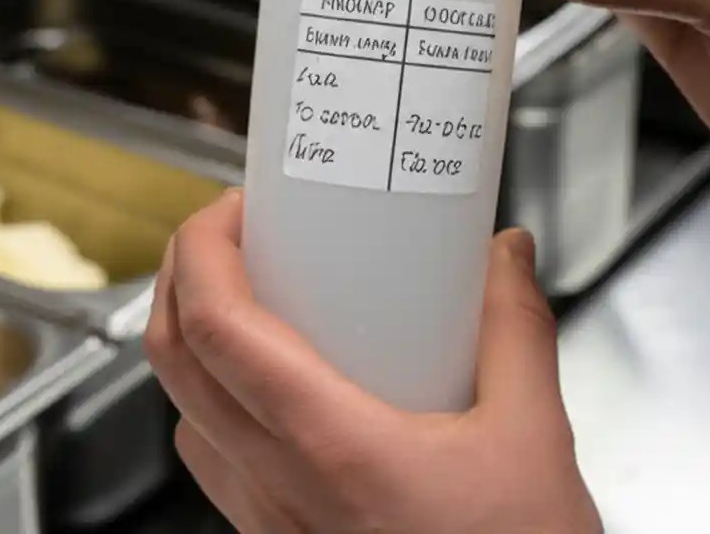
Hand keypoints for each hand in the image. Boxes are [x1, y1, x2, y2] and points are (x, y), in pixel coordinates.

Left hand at [145, 191, 600, 533]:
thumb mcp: (535, 436)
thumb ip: (517, 330)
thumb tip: (505, 258)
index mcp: (334, 447)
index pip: (218, 329)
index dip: (202, 250)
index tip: (233, 208)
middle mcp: (281, 489)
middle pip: (174, 364)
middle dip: (181, 279)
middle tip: (230, 235)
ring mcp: (271, 525)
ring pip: (183, 417)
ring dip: (192, 345)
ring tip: (248, 303)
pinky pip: (214, 464)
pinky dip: (216, 406)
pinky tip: (278, 391)